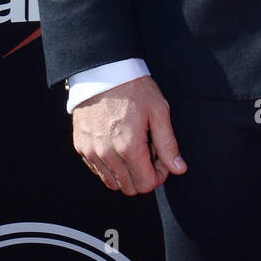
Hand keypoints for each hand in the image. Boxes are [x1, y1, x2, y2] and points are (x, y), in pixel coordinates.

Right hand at [72, 75, 186, 195]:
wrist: (104, 72)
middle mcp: (107, 154)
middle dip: (144, 175)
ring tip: (134, 148)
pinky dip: (110, 165)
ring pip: (112, 182)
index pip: (147, 184)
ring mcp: (91, 152)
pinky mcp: (81, 147)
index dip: (159, 175)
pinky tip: (118, 145)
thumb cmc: (134, 89)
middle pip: (130, 188)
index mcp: (129, 147)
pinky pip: (98, 170)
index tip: (162, 158)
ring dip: (127, 172)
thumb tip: (179, 168)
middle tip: (149, 152)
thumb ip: (168, 144)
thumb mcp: (159, 112)